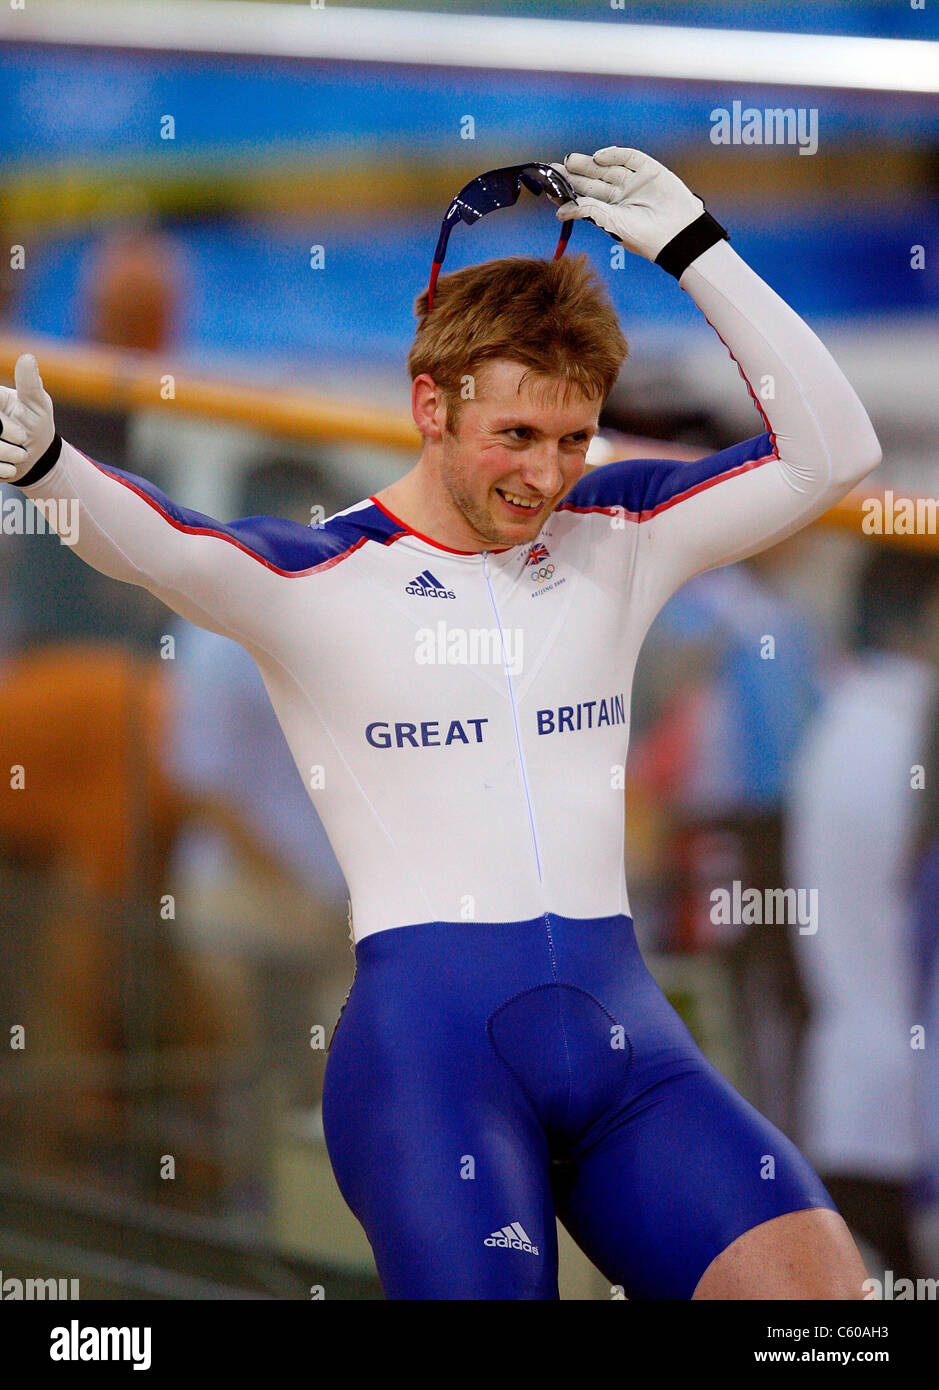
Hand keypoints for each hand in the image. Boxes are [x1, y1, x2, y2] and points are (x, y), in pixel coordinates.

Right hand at [0, 354, 56, 481]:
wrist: (37, 456)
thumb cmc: (36, 423)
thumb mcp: (38, 403)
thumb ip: (30, 384)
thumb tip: (28, 358)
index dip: (4, 423)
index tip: (17, 428)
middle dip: (12, 435)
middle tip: (23, 438)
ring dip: (11, 455)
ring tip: (21, 453)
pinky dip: (6, 469)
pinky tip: (13, 466)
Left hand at [553, 146, 706, 261]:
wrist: (678, 232)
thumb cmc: (644, 236)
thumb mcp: (612, 223)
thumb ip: (588, 211)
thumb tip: (560, 212)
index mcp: (612, 212)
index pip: (586, 197)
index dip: (569, 191)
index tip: (551, 186)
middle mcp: (622, 195)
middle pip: (594, 180)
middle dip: (575, 173)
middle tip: (556, 167)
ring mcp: (635, 181)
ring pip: (608, 168)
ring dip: (589, 163)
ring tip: (570, 161)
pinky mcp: (649, 169)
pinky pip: (629, 157)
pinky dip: (614, 155)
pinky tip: (598, 158)